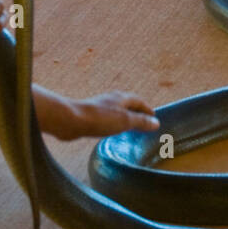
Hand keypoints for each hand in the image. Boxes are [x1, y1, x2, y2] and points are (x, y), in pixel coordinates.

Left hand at [44, 90, 159, 140]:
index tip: (154, 117)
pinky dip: (114, 122)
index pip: (139, 101)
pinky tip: (111, 130)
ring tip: (130, 127)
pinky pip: (107, 117)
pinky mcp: (90, 115)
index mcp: (121, 98)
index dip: (147, 110)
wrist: (71, 120)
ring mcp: (100, 107)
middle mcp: (111, 99)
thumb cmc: (100, 119)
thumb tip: (156, 123)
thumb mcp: (125, 121)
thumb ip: (141, 122)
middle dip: (137, 112)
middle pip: (128, 104)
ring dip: (125, 117)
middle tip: (144, 122)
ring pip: (117, 110)